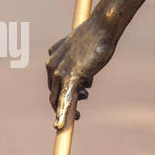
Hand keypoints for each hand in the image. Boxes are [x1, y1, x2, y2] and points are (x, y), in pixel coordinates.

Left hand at [46, 14, 117, 128]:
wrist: (102, 28)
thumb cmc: (96, 37)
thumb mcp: (81, 50)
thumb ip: (77, 64)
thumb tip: (82, 83)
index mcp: (52, 57)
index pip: (53, 82)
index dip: (60, 95)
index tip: (70, 103)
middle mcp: (51, 65)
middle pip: (53, 93)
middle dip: (63, 106)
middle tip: (78, 116)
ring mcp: (59, 72)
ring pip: (59, 99)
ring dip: (71, 108)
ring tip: (86, 95)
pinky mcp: (70, 77)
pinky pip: (65, 100)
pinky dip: (62, 114)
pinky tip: (60, 126)